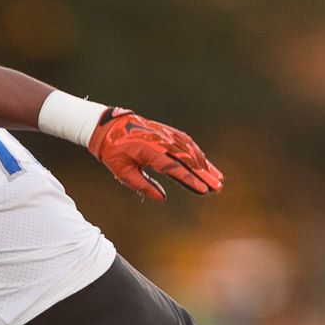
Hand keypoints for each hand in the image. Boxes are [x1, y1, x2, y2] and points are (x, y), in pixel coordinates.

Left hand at [88, 110, 222, 200]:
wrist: (107, 126)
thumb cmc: (112, 151)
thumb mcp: (123, 173)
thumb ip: (143, 186)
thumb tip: (162, 198)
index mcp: (150, 151)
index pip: (175, 168)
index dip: (191, 180)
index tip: (203, 190)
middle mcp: (161, 141)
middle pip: (188, 160)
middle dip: (204, 174)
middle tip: (218, 187)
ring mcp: (165, 134)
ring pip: (190, 149)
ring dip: (204, 164)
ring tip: (216, 177)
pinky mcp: (165, 131)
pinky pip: (185, 141)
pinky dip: (196, 151)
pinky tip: (204, 161)